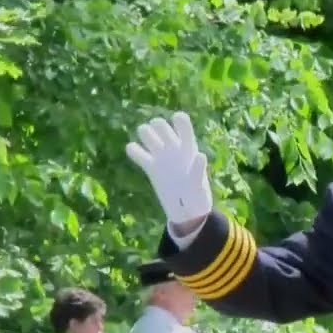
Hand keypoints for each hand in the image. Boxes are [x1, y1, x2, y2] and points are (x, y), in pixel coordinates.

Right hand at [125, 112, 213, 229]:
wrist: (187, 212)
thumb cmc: (198, 200)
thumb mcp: (199, 188)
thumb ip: (198, 172)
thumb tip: (200, 155)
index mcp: (189, 149)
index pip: (183, 125)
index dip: (178, 120)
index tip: (176, 122)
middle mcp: (174, 148)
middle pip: (160, 125)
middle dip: (157, 128)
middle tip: (159, 143)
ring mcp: (161, 157)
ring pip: (148, 133)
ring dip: (145, 134)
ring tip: (149, 148)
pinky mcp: (150, 167)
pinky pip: (136, 152)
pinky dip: (133, 150)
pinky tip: (137, 155)